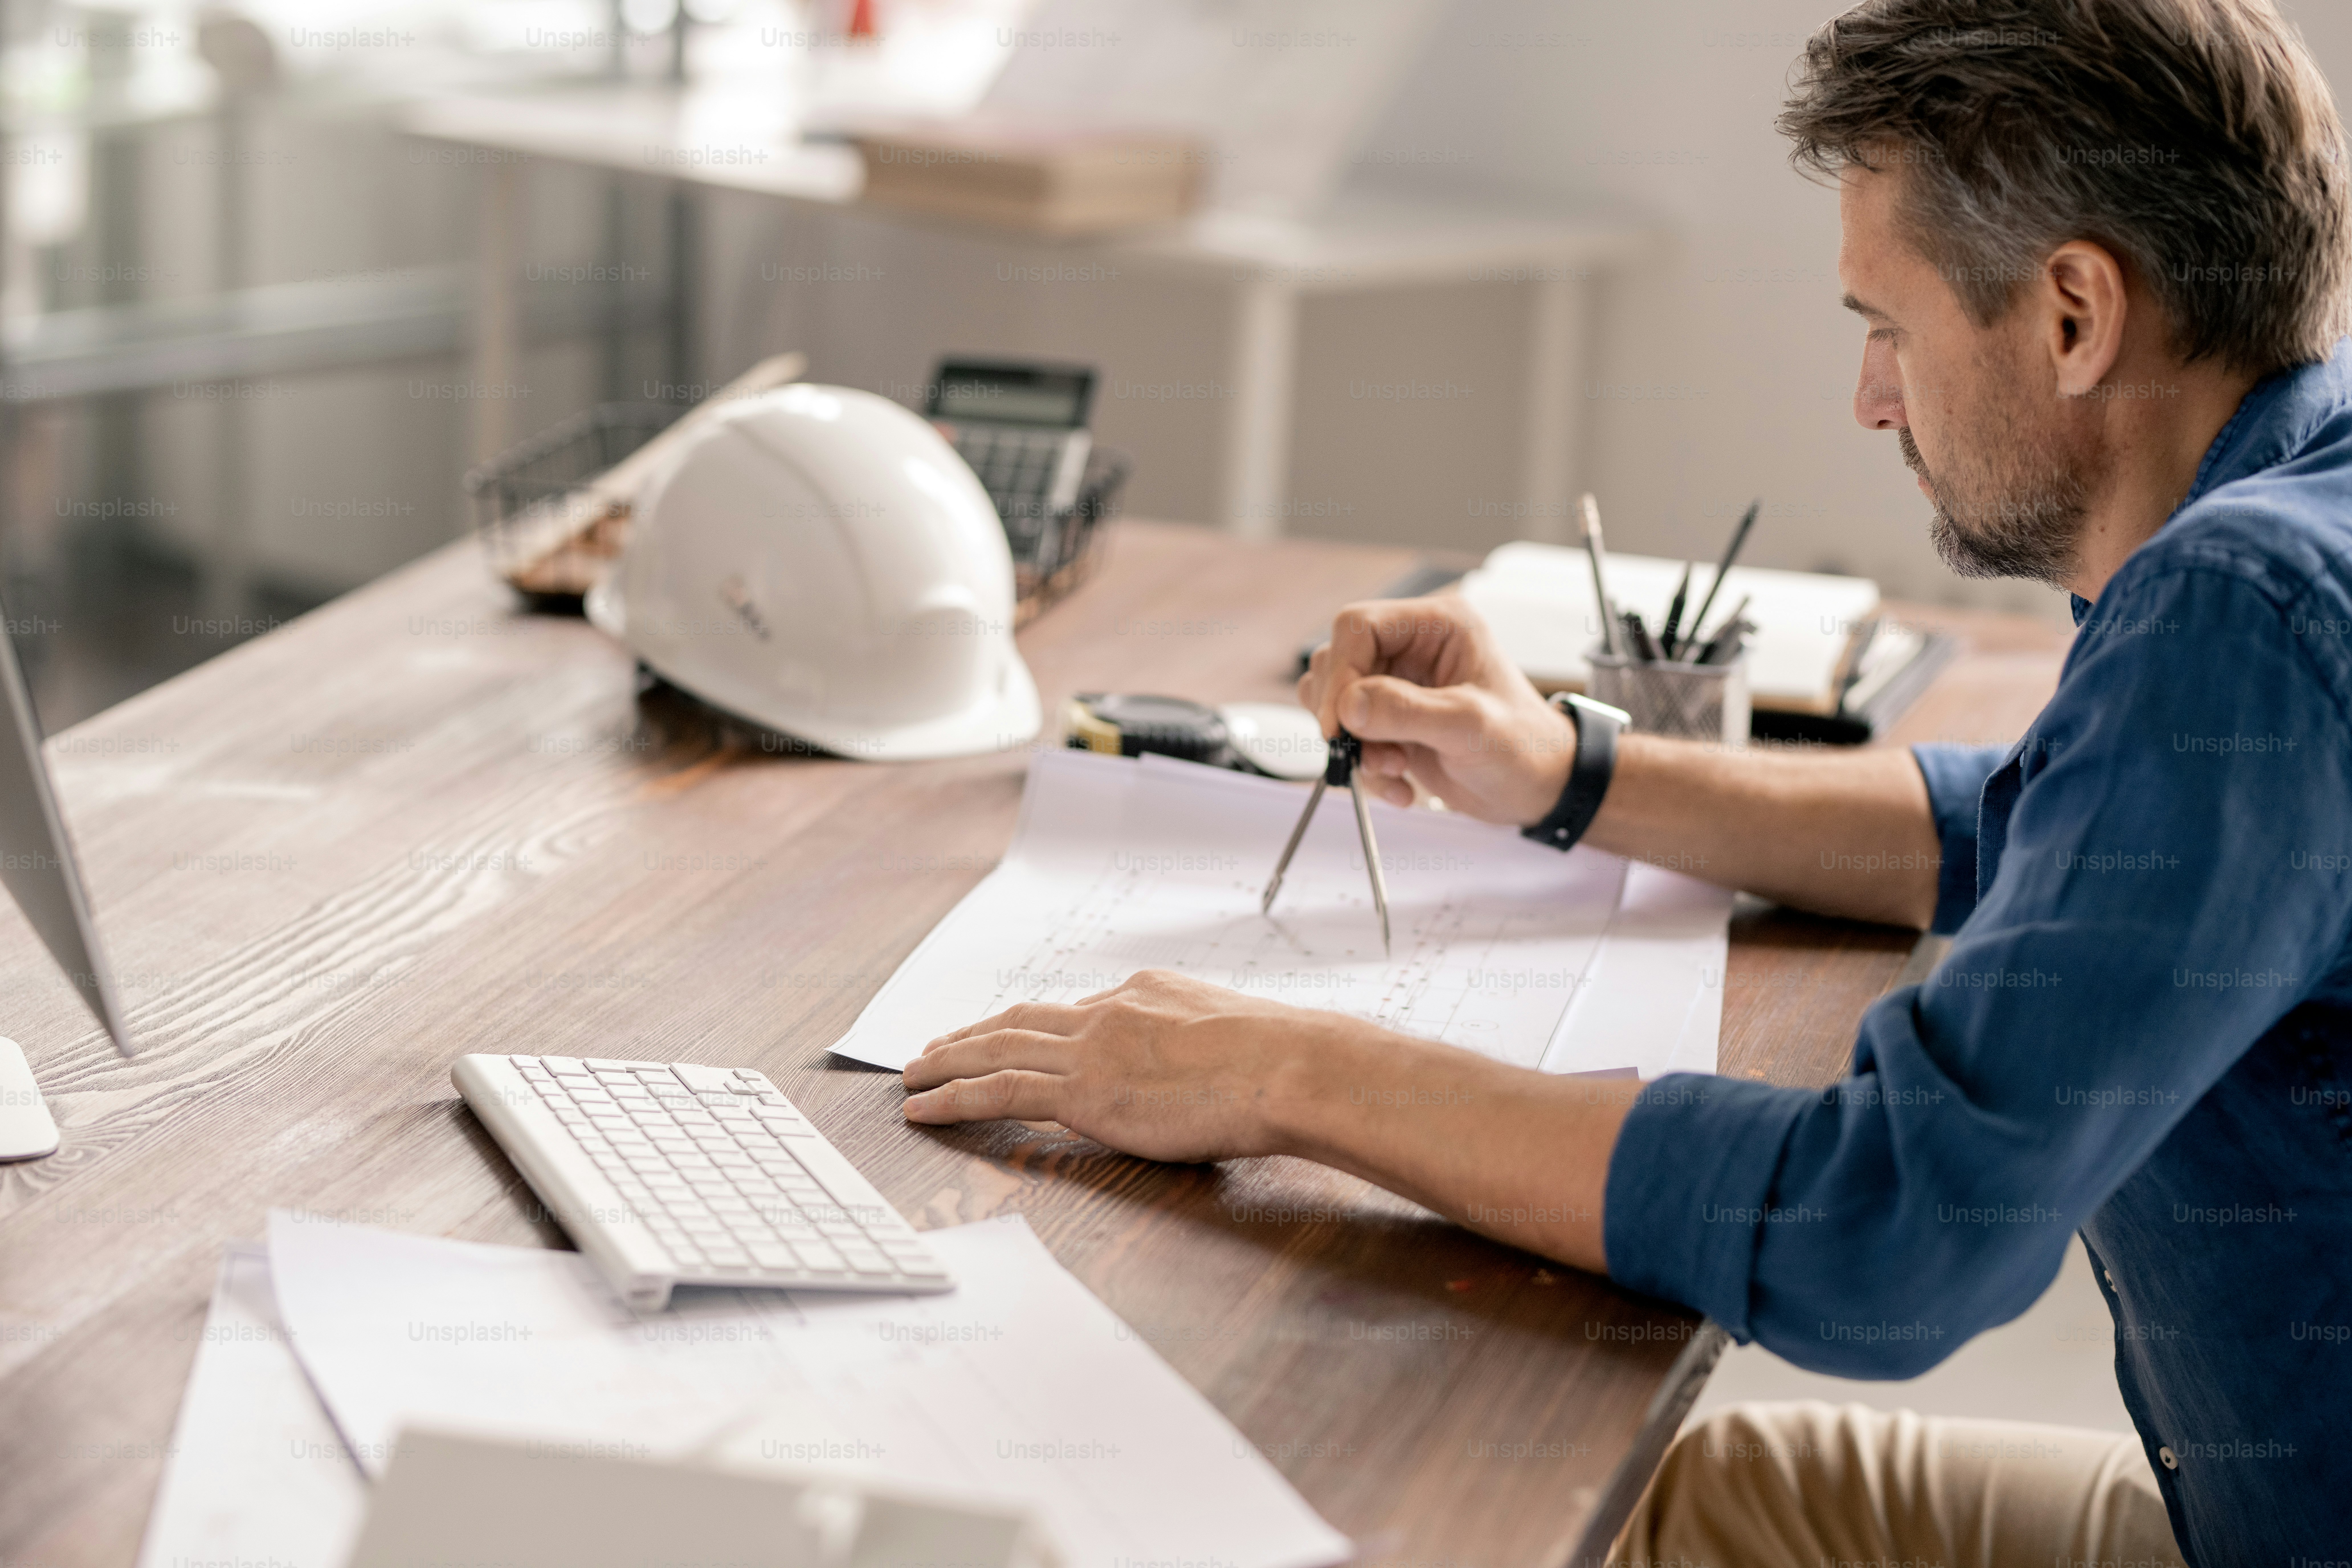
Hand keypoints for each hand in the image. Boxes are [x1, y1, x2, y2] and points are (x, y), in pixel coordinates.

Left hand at [901, 969, 1345, 1161]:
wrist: (1285, 1065)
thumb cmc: (1280, 1058)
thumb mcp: (1232, 1032)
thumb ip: (1197, 1042)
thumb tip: (1199, 1065)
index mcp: (1145, 992)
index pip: (1076, 1011)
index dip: (1036, 1026)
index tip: (1013, 1034)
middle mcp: (1107, 1012)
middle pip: (1021, 1018)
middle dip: (974, 1032)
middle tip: (937, 1045)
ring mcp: (1090, 1049)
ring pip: (996, 1048)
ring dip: (948, 1059)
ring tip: (914, 1072)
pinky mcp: (1081, 1092)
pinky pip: (997, 1090)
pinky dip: (953, 1096)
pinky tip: (922, 1107)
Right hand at [1297, 595, 1573, 823]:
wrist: (1539, 789)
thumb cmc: (1525, 747)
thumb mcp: (1472, 726)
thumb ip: (1408, 711)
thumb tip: (1347, 706)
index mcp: (1437, 626)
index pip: (1359, 627)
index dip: (1340, 672)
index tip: (1337, 721)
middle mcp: (1413, 649)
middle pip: (1339, 662)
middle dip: (1344, 714)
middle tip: (1364, 751)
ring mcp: (1399, 686)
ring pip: (1335, 701)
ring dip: (1353, 744)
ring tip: (1392, 768)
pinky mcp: (1392, 722)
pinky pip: (1350, 737)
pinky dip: (1365, 768)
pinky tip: (1399, 785)